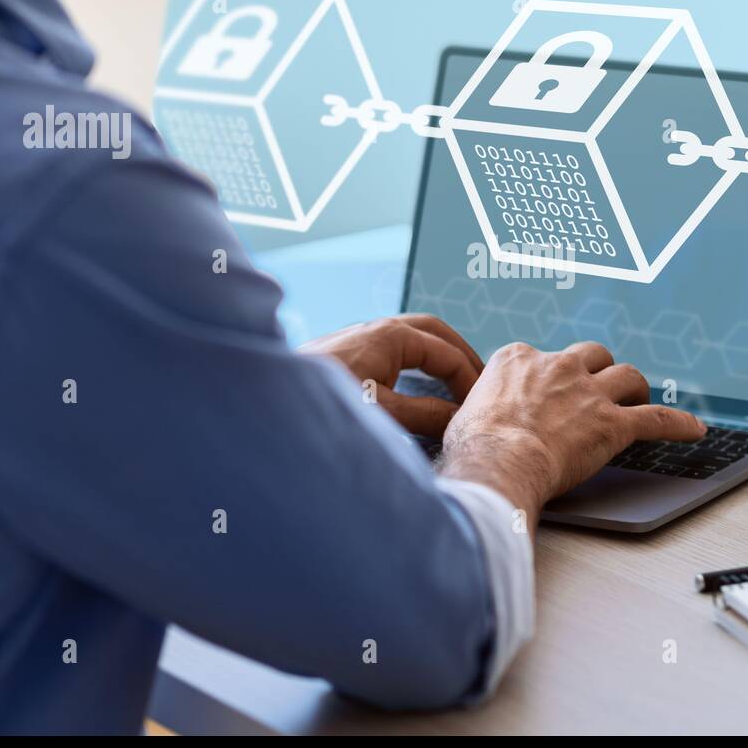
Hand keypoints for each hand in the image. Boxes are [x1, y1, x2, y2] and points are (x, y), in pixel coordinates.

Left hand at [300, 314, 483, 436]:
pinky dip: (412, 363)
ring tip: (452, 384)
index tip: (480, 406)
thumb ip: (426, 415)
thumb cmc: (325, 402)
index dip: (469, 379)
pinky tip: (411, 387)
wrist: (267, 404)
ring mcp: (358, 338)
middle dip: (459, 354)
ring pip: (410, 337)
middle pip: (433, 331)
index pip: (447, 352)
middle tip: (479, 382)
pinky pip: (390, 349)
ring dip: (435, 356)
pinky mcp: (343, 354)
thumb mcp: (383, 412)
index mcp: (391, 335)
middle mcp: (376, 328)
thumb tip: (461, 418)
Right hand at [438, 341, 704, 527]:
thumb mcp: (463, 413)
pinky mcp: (613, 424)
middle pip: (590, 355)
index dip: (547, 378)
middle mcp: (557, 366)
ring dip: (633, 389)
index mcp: (518, 359)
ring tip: (636, 402)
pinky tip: (693, 428)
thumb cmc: (473, 446)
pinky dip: (678, 424)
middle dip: (597, 370)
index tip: (546, 394)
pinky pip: (656, 419)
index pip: (540, 358)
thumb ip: (480, 408)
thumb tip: (474, 426)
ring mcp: (588, 393)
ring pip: (626, 376)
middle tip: (597, 390)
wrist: (497, 462)